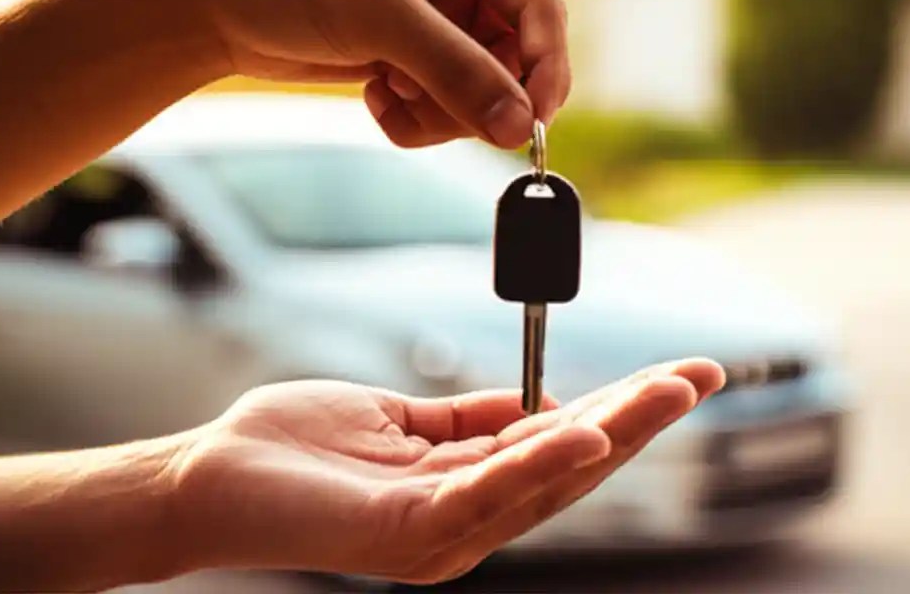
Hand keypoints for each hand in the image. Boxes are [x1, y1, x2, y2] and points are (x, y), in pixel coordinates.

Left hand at [168, 358, 724, 583]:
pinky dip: (539, 462)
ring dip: (612, 433)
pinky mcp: (408, 536)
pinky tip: (582, 428)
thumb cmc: (295, 448)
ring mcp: (442, 535)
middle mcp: (467, 522)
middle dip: (640, 420)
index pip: (559, 445)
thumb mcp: (399, 418)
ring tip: (666, 392)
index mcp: (467, 490)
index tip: (677, 373)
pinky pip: (486, 496)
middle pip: (571, 465)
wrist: (209, 477)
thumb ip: (467, 418)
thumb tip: (533, 399)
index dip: (623, 409)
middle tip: (700, 374)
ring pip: (544, 480)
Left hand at [184, 0, 568, 147]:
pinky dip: (419, 116)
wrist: (210, 5)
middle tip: (442, 115)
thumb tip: (519, 127)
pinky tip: (377, 97)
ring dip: (442, 109)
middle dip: (479, 94)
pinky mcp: (412, 50)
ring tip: (390, 96)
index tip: (535, 122)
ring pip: (482, 89)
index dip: (544, 66)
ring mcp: (436, 13)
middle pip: (514, 57)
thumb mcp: (380, 18)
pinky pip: (447, 102)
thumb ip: (456, 72)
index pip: (538, 5)